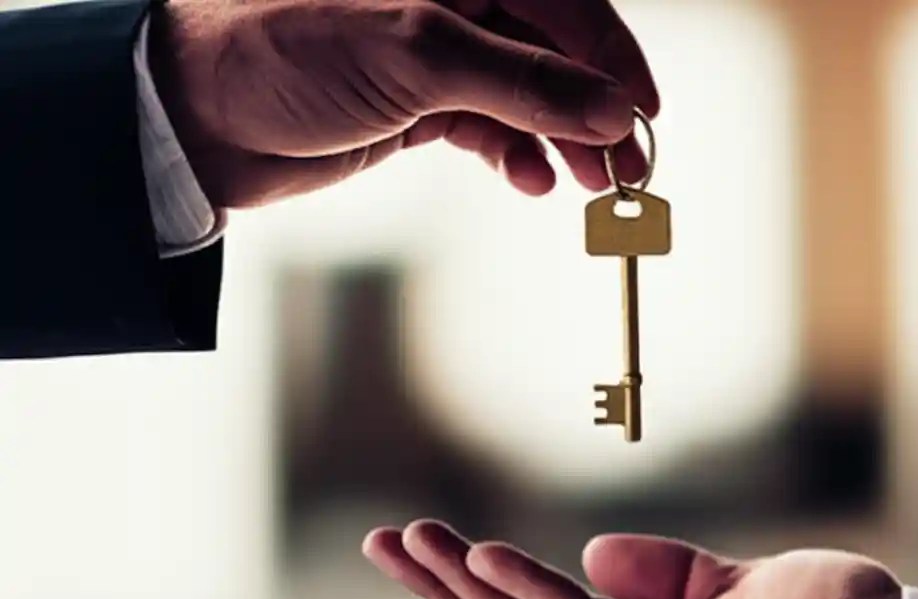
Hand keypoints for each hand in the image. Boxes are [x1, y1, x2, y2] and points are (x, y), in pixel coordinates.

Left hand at [149, 0, 659, 206]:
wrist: (198, 115)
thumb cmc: (288, 51)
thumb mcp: (419, 55)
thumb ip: (525, 80)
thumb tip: (612, 110)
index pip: (567, 4)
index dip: (613, 60)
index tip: (645, 118)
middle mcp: (455, 0)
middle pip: (555, 51)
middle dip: (594, 111)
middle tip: (629, 171)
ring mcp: (438, 54)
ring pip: (529, 93)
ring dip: (563, 140)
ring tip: (589, 187)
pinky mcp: (419, 102)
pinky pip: (491, 125)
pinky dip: (515, 155)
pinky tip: (529, 181)